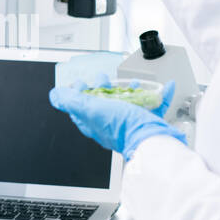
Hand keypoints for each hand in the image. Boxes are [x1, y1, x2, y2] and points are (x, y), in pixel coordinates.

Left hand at [48, 76, 184, 158]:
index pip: (80, 108)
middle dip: (103, 88)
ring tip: (133, 82)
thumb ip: (70, 101)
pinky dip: (160, 96)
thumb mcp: (90, 108)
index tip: (82, 82)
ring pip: (129, 104)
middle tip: (104, 79)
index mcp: (93, 123)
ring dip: (130, 90)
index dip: (79, 93)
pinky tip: (165, 87)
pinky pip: (154, 107)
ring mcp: (130, 124)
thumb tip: (55, 95)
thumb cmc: (120, 125)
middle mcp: (110, 125)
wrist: (149, 139)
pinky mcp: (148, 124)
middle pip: (104, 104)